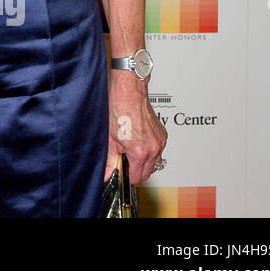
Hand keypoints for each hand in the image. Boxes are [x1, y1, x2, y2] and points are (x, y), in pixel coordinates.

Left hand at [105, 70, 166, 185]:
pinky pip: (158, 150)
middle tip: (122, 159)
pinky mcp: (162, 135)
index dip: (125, 177)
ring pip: (154, 163)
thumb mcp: (109, 138)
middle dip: (134, 170)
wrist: (128, 92)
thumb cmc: (119, 109)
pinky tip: (137, 140)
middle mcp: (154, 148)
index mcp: (140, 152)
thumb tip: (107, 174)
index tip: (119, 172)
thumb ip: (109, 160)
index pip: (136, 178)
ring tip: (129, 149)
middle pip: (147, 173)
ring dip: (143, 162)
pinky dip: (148, 150)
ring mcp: (160, 141)